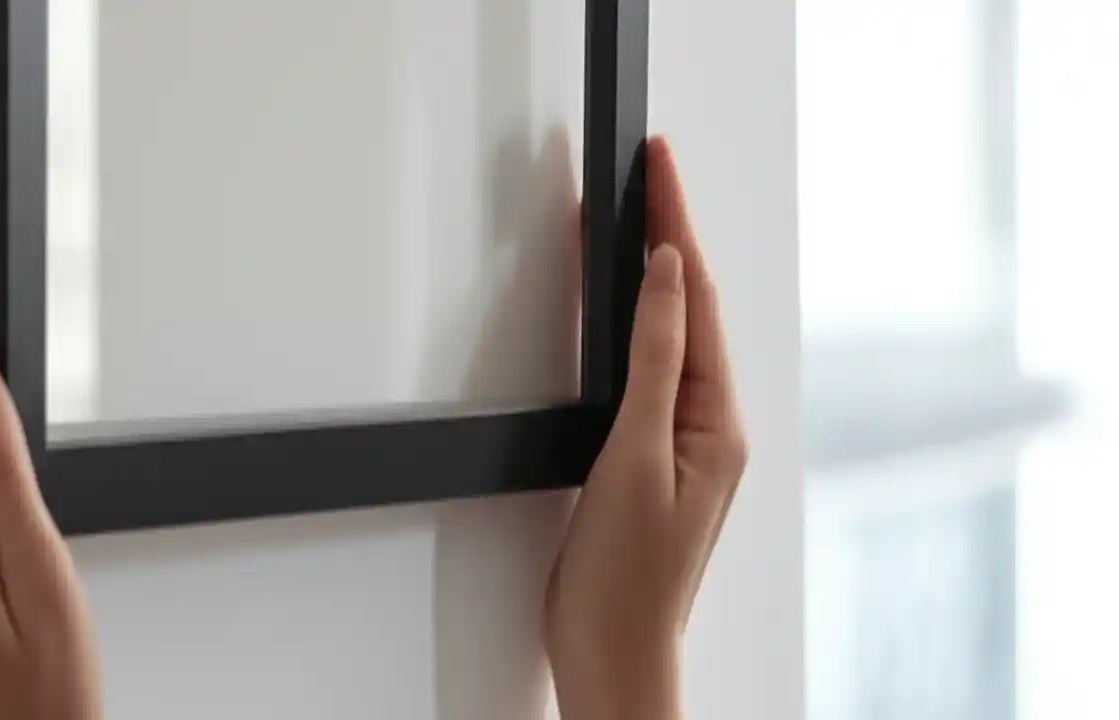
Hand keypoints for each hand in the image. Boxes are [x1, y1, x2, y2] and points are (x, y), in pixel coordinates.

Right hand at [545, 138, 746, 719]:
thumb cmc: (624, 578)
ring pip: (672, 333)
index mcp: (716, 421)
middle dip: (671, 232)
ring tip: (645, 216)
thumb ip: (654, 362)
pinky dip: (636, 323)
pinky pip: (649, 368)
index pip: (694, 298)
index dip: (674, 223)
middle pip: (690, 306)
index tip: (658, 165)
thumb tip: (667, 277)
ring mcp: (680, 438)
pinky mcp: (647, 454)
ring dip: (657, 272)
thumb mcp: (637, 457)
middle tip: (652, 169)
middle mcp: (707, 423)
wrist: (610, 650)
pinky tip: (628, 307)